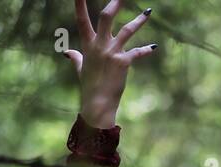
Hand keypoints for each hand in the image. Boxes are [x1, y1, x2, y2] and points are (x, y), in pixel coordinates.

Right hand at [63, 0, 157, 128]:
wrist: (97, 102)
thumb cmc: (88, 86)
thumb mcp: (80, 69)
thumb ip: (75, 57)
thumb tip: (66, 52)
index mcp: (87, 44)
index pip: (81, 20)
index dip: (80, 4)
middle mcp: (99, 45)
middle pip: (106, 17)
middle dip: (115, 4)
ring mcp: (112, 52)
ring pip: (127, 31)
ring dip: (139, 20)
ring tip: (148, 11)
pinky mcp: (123, 62)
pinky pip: (137, 52)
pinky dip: (146, 50)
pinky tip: (154, 47)